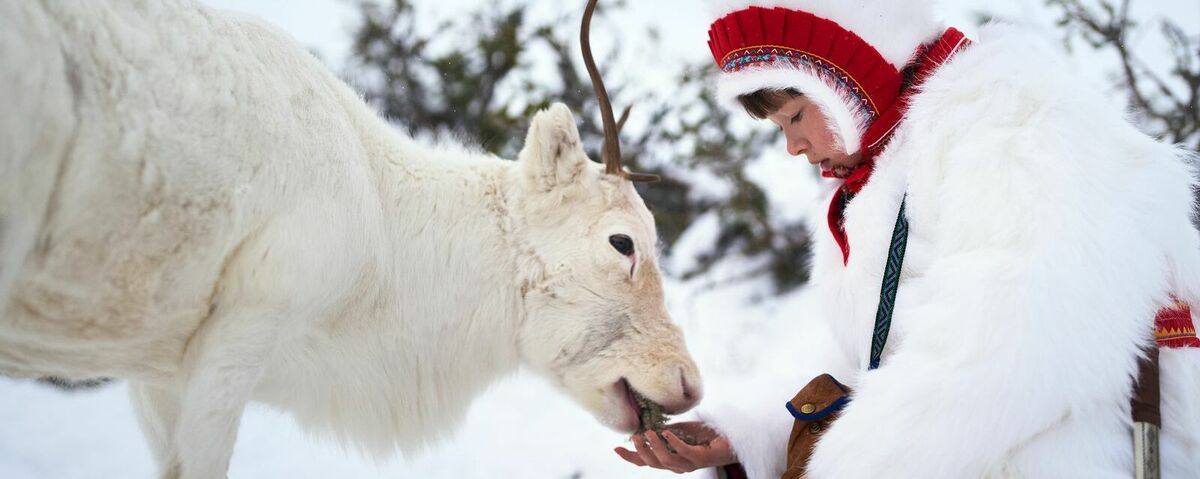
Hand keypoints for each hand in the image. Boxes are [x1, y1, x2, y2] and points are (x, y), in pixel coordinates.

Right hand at [614, 421, 736, 473]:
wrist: (732, 438)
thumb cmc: (706, 435)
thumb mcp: (681, 430)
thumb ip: (666, 430)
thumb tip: (647, 424)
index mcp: (671, 460)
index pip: (646, 462)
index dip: (631, 457)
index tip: (616, 448)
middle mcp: (679, 465)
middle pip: (653, 464)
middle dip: (641, 451)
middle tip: (634, 437)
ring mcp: (690, 463)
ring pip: (666, 461)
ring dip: (655, 447)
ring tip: (649, 432)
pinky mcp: (702, 457)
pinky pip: (684, 452)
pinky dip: (673, 443)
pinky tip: (666, 432)